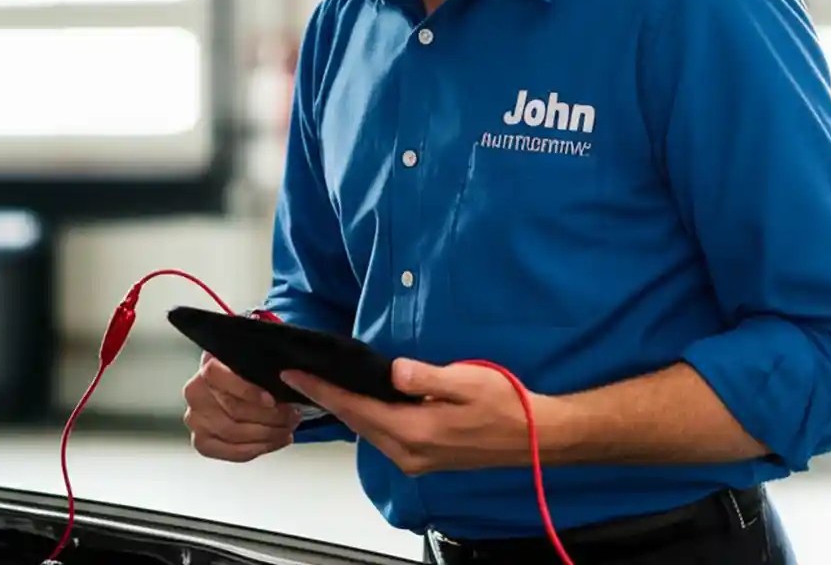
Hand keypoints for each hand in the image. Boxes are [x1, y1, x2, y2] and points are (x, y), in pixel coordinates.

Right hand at [183, 352, 300, 461]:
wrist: (237, 387)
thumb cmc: (250, 374)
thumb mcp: (256, 359)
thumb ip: (265, 363)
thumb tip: (290, 376)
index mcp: (207, 365)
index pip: (217, 375)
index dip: (246, 390)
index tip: (272, 400)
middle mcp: (195, 392)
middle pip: (233, 410)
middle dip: (270, 417)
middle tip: (293, 416)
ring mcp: (195, 419)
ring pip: (234, 433)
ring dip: (268, 434)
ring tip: (288, 428)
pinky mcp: (202, 442)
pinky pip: (231, 451)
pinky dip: (258, 449)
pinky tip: (274, 441)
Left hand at [281, 359, 564, 474]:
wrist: (536, 438)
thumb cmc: (505, 405)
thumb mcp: (466, 381)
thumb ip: (425, 376)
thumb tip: (392, 371)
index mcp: (414, 431)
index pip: (355, 407)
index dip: (321, 391)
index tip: (294, 376)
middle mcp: (408, 452)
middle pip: (355, 422)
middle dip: (324, 399)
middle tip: (298, 377)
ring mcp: (415, 460)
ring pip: (366, 432)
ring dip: (344, 410)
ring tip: (321, 386)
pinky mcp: (423, 459)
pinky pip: (381, 437)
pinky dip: (364, 419)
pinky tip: (359, 403)